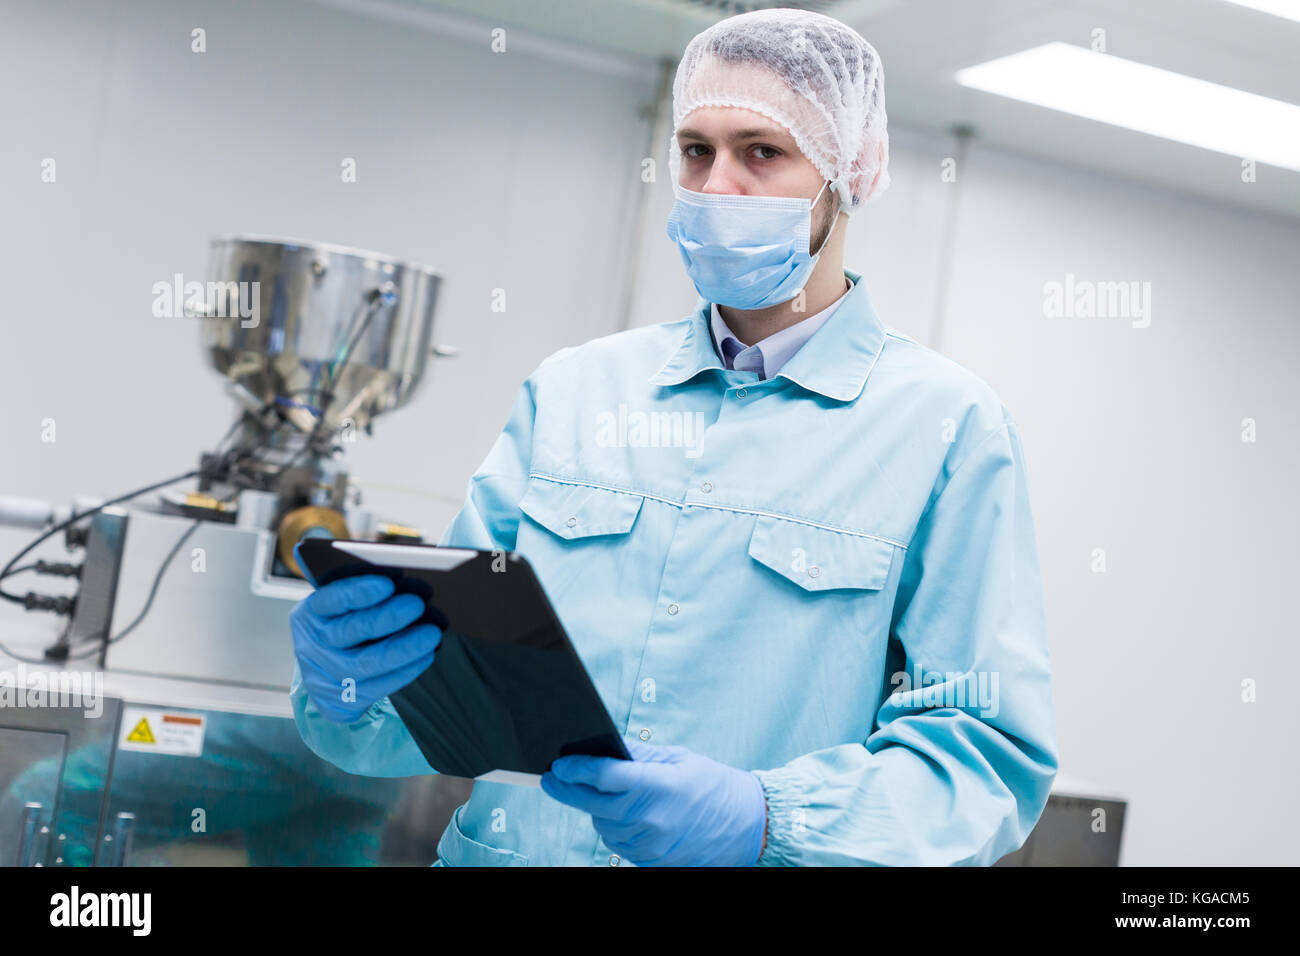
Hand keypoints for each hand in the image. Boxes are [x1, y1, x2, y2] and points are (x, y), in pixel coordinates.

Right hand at [290, 568, 440, 723]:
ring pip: (366, 662)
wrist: (327, 672)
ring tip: (431, 633)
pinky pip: (378, 686)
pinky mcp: (342, 700)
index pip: (331, 599)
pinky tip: (425, 655)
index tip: (388, 584)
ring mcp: (325, 675)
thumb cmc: (346, 625)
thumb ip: (367, 592)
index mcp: (311, 613)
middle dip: (386, 617)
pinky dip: (405, 670)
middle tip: (417, 605)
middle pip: (350, 630)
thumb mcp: (344, 607)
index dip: (358, 592)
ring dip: (403, 648)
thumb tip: (405, 581)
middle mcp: (313, 644)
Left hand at [540, 737, 766, 865]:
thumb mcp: (678, 758)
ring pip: (603, 826)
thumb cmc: (713, 786)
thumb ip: (637, 755)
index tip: (558, 764)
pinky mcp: (652, 863)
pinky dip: (612, 828)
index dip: (577, 769)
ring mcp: (651, 846)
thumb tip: (601, 748)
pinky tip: (620, 815)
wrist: (747, 826)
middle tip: (552, 779)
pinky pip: (617, 844)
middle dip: (568, 790)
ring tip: (598, 794)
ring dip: (594, 810)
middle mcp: (653, 820)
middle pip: (594, 805)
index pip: (605, 777)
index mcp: (660, 786)